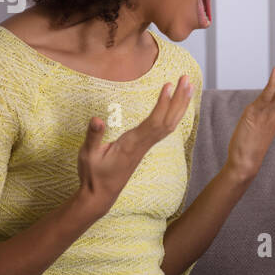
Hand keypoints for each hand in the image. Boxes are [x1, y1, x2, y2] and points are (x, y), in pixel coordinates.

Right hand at [79, 74, 193, 214]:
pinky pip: (164, 128)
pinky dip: (173, 114)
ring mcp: (145, 146)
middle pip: (168, 120)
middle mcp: (143, 144)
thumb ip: (93, 137)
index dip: (163, 103)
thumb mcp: (87, 155)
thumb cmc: (93, 174)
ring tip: (187, 86)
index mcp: (132, 143)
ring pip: (169, 125)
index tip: (169, 85)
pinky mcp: (144, 147)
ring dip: (179, 105)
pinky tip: (176, 105)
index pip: (153, 122)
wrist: (101, 195)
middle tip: (186, 78)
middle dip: (179, 99)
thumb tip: (97, 119)